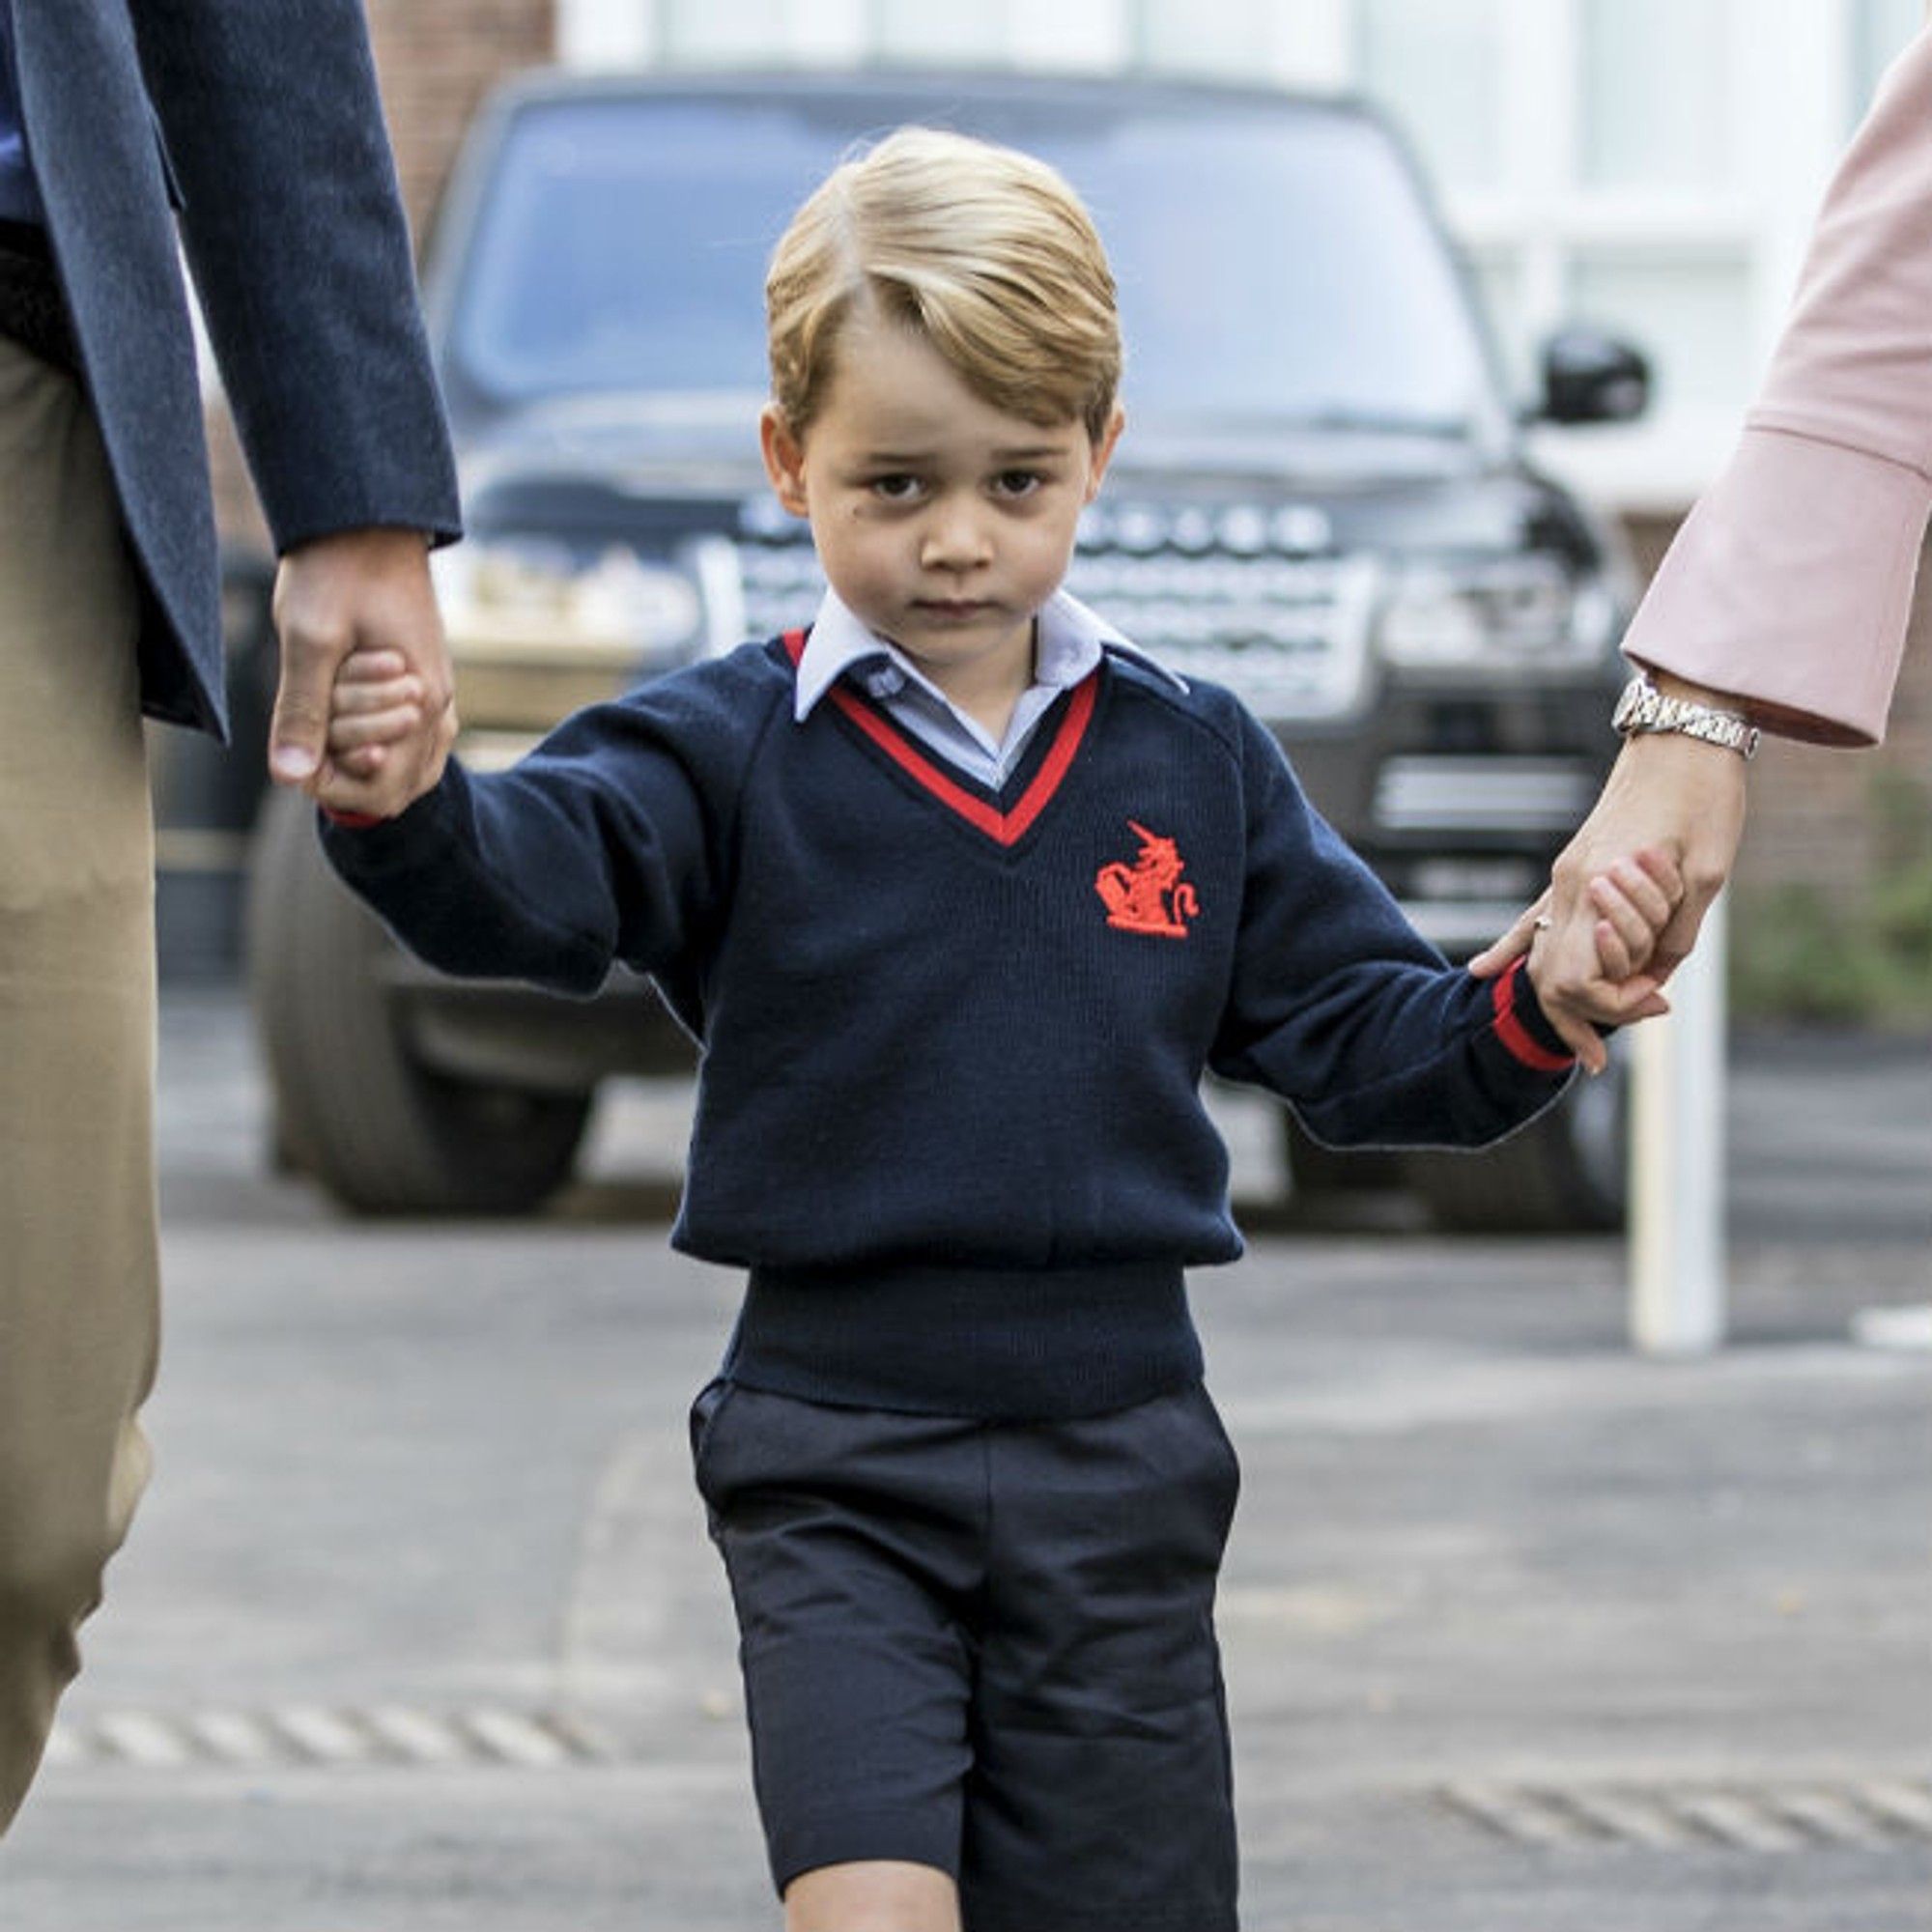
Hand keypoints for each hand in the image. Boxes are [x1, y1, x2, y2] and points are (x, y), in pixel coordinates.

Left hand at [269, 526, 455, 815]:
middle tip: (313, 721)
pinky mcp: (427, 680)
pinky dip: (379, 741)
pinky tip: (347, 719)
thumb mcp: (308, 640)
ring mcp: (438, 693)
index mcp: (421, 700)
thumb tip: (289, 777)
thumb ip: (301, 711)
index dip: (333, 786)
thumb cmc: (336, 571)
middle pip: (400, 787)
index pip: (385, 790)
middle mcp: (439, 705)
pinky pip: (415, 740)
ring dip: (364, 757)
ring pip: (411, 767)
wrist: (366, 519)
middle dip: (348, 769)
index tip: (297, 753)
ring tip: (327, 719)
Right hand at [1473, 726, 1747, 1068]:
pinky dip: (1509, 948)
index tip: (1655, 1005)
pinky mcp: (1571, 862)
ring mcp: (1564, 872)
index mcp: (1599, 883)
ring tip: (1576, 1044)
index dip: (1615, 1004)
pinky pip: (1529, 917)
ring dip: (1557, 999)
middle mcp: (1570, 882)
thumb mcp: (1707, 875)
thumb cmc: (1704, 797)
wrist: (1685, 732)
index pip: (1581, 976)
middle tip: (1605, 1051)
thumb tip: (1656, 976)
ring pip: (1539, 951)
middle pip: (1551, 974)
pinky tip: (1481, 972)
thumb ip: (1675, 932)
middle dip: (1579, 1018)